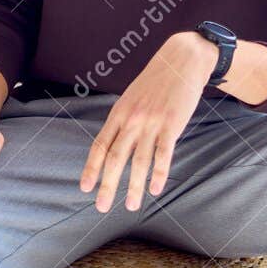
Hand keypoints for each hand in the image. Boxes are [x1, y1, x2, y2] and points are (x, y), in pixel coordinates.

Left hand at [80, 32, 218, 212]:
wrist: (181, 60)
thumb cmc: (156, 82)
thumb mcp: (132, 98)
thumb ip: (124, 120)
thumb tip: (114, 143)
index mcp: (119, 113)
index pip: (100, 145)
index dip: (91, 168)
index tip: (85, 188)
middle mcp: (131, 119)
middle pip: (115, 157)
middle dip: (107, 185)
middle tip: (101, 207)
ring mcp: (151, 122)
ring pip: (139, 160)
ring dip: (134, 186)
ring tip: (131, 206)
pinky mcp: (172, 124)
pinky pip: (163, 153)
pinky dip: (158, 173)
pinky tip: (155, 189)